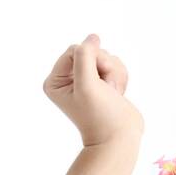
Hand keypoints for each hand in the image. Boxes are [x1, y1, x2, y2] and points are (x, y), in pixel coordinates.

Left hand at [43, 34, 143, 148]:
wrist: (119, 137)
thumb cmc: (100, 115)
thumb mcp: (88, 84)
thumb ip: (85, 57)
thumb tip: (92, 37)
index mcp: (54, 81)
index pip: (75, 50)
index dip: (92, 59)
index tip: (98, 79)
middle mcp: (67, 80)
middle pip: (91, 51)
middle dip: (105, 66)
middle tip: (106, 89)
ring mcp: (85, 80)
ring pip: (106, 57)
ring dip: (115, 73)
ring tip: (112, 93)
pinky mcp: (101, 82)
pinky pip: (115, 65)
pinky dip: (120, 77)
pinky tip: (117, 93)